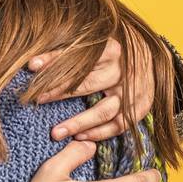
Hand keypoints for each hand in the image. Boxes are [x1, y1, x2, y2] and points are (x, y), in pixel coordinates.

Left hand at [28, 24, 153, 141]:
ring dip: (78, 122)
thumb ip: (71, 50)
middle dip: (60, 93)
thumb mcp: (97, 44)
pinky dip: (99, 133)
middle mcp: (123, 70)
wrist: (151, 58)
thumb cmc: (112, 52)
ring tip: (55, 132)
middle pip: (89, 83)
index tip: (32, 65)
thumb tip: (34, 61)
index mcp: (112, 49)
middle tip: (37, 100)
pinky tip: (79, 137)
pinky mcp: (140, 108)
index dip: (55, 59)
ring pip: (104, 110)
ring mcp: (133, 92)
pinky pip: (118, 125)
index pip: (80, 55)